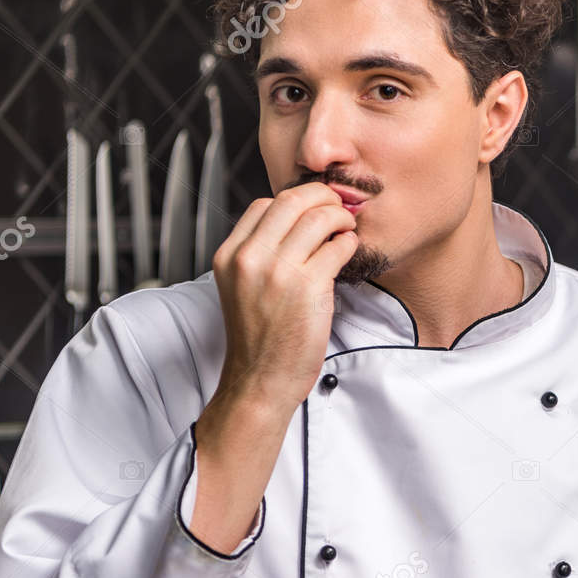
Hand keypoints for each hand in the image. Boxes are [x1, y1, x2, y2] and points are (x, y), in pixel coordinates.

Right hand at [210, 184, 361, 410]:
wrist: (260, 380)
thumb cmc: (258, 338)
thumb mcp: (241, 287)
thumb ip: (258, 255)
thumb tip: (295, 223)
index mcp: (229, 255)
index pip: (264, 204)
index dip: (295, 200)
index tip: (312, 209)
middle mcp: (250, 258)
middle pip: (292, 200)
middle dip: (322, 197)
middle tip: (337, 208)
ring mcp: (279, 271)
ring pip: (318, 217)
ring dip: (340, 218)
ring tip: (345, 229)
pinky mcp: (309, 287)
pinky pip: (338, 246)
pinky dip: (348, 243)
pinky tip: (347, 250)